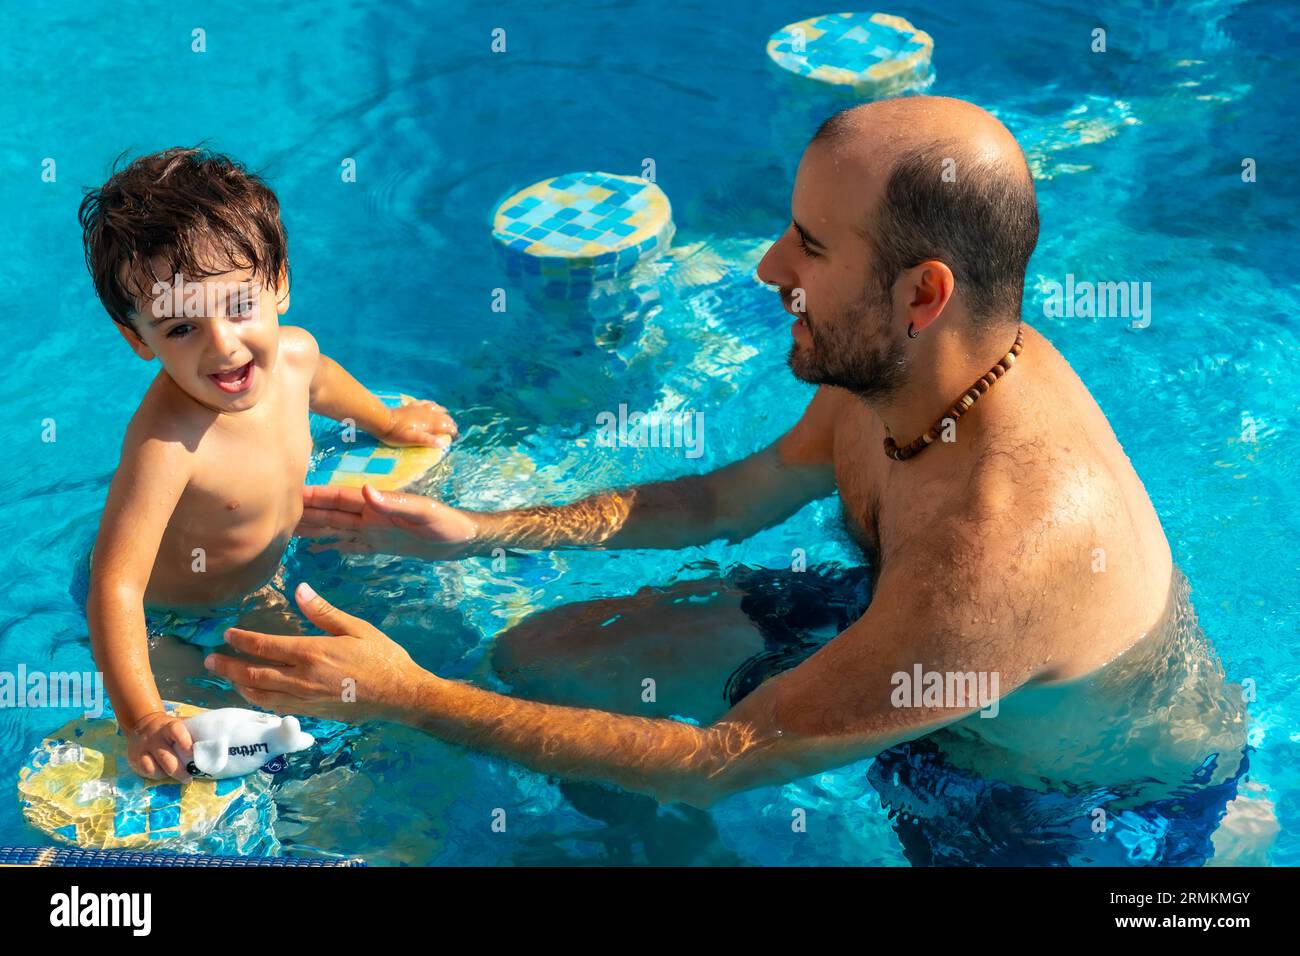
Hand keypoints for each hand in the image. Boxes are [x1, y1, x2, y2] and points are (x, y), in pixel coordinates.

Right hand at [126, 711, 193, 781]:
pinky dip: (154, 775)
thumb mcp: (181, 724)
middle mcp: (155, 737)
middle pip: (166, 757)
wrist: (142, 723)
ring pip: (153, 767)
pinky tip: (161, 773)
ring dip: (166, 775)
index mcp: (169, 726)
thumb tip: (218, 738)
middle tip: (188, 778)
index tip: (192, 753)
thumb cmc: (170, 728)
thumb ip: (195, 730)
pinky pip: (144, 772)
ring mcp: (142, 748)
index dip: (184, 742)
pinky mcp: (134, 758)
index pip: (176, 731)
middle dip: (179, 770)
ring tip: (175, 776)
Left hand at [205, 583, 431, 722]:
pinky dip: (259, 699)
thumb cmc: (382, 656)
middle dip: (228, 666)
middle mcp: (302, 679)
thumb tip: (298, 589)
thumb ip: (323, 611)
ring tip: (226, 677)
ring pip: (261, 695)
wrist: (400, 694)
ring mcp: (306, 699)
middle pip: (254, 674)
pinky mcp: (313, 713)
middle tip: (210, 660)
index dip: (241, 641)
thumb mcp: (356, 628)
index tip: (226, 635)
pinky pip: (277, 707)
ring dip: (238, 686)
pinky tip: (254, 694)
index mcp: (312, 653)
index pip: (264, 647)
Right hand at [297, 483, 481, 559]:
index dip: (314, 494)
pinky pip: (349, 543)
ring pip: (335, 527)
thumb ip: (396, 503)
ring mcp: (374, 529)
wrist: (464, 540)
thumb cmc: (449, 524)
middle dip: (304, 510)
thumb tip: (366, 490)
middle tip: (273, 511)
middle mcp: (371, 514)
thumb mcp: (425, 514)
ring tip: (286, 528)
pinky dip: (331, 544)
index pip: (339, 497)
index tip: (288, 492)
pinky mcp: (381, 544)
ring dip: (312, 526)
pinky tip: (316, 547)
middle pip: (330, 511)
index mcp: (378, 504)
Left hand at [379, 400, 456, 447]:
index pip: (446, 426)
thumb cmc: (397, 434)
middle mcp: (427, 414)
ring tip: (446, 417)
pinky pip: (427, 403)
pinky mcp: (413, 406)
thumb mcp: (412, 440)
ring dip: (444, 414)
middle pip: (444, 417)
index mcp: (428, 423)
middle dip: (450, 423)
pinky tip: (433, 405)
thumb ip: (427, 441)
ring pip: (437, 409)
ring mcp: (420, 409)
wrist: (383, 421)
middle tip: (452, 429)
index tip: (455, 436)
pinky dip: (433, 405)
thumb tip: (443, 444)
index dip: (452, 431)